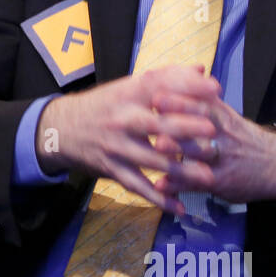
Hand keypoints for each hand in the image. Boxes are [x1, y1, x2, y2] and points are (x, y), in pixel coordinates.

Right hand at [37, 66, 221, 213]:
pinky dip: (158, 198)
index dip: (188, 87)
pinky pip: (137, 186)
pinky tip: (178, 206)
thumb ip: (166, 79)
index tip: (215, 90)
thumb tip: (201, 70)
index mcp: (128, 93)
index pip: (160, 85)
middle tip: (213, 132)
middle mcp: (121, 118)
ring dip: (180, 169)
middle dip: (186, 128)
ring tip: (207, 175)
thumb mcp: (127, 87)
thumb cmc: (102, 106)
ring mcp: (115, 145)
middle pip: (157, 123)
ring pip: (151, 159)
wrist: (60, 128)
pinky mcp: (111, 168)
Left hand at [151, 94, 275, 203]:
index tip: (158, 94)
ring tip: (157, 146)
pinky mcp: (222, 182)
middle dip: (177, 120)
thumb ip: (206, 100)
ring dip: (178, 150)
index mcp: (223, 117)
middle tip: (154, 116)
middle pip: (201, 125)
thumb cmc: (243, 138)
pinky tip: (161, 185)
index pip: (203, 104)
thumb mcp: (228, 116)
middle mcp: (224, 136)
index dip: (182, 99)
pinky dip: (179, 185)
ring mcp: (223, 159)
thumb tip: (186, 74)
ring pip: (200, 154)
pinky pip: (198, 183)